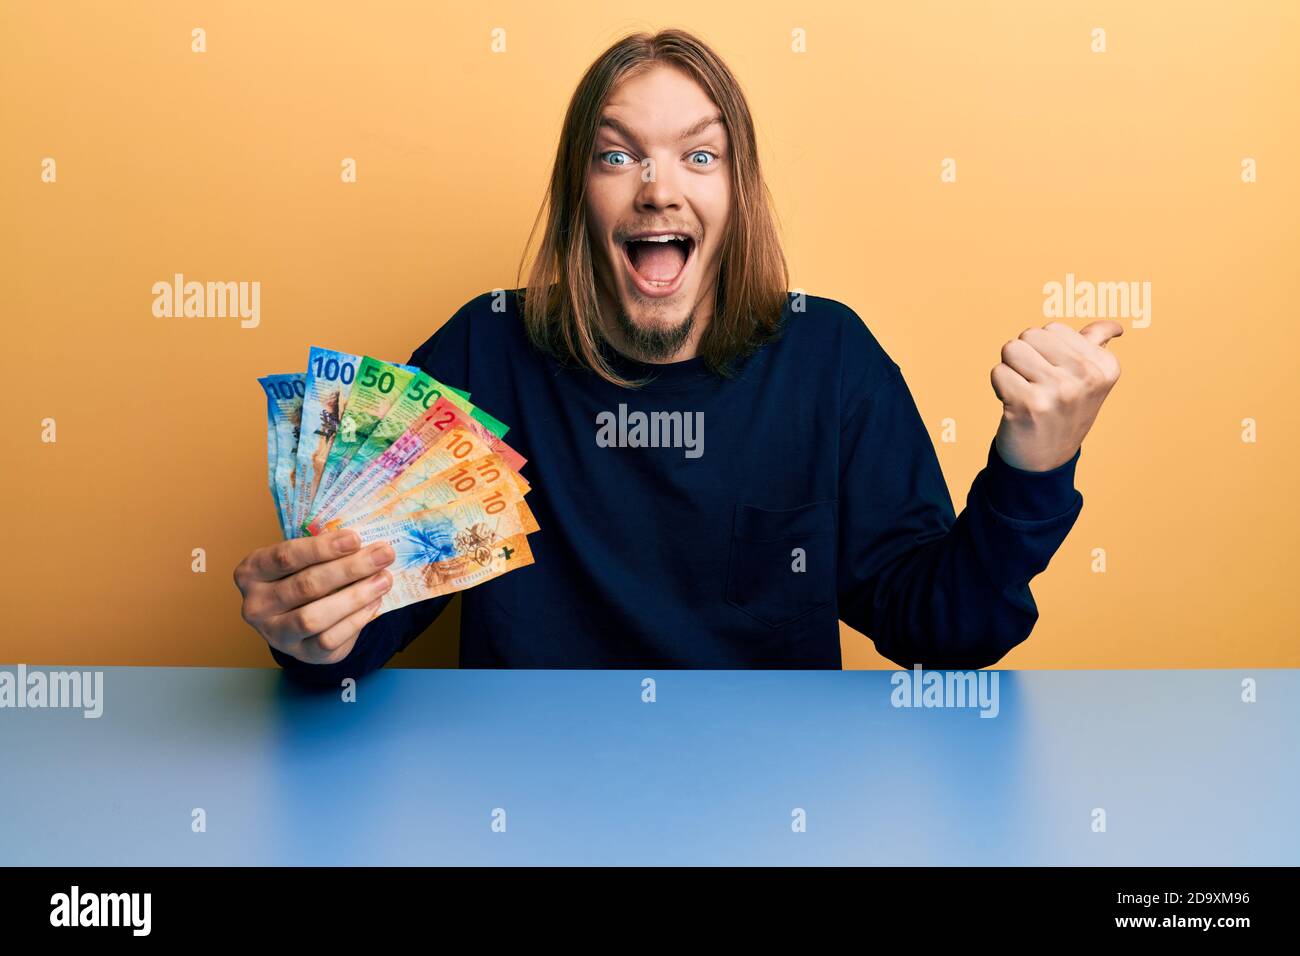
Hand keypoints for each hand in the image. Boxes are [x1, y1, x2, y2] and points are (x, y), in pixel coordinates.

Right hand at [233, 530, 394, 664]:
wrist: (299, 622)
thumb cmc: (303, 578)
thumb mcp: (304, 561)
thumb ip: (325, 551)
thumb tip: (367, 544)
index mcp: (252, 571)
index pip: (286, 556)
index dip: (322, 548)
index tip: (355, 538)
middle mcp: (256, 605)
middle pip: (306, 585)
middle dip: (349, 568)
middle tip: (383, 554)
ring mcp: (275, 633)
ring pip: (315, 617)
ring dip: (355, 596)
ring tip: (384, 579)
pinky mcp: (300, 653)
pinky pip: (329, 638)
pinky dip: (356, 619)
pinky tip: (374, 602)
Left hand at [991, 320, 1122, 470]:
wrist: (1044, 462)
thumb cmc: (1061, 413)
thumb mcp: (1087, 381)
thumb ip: (1095, 347)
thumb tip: (1114, 327)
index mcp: (1105, 366)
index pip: (1053, 328)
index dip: (1044, 351)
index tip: (1055, 378)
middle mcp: (1087, 377)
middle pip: (1030, 335)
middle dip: (1024, 357)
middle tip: (1036, 386)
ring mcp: (1060, 391)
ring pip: (1011, 349)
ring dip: (1010, 370)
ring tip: (1025, 393)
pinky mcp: (1031, 404)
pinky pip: (998, 372)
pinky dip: (1000, 387)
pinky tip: (1014, 405)